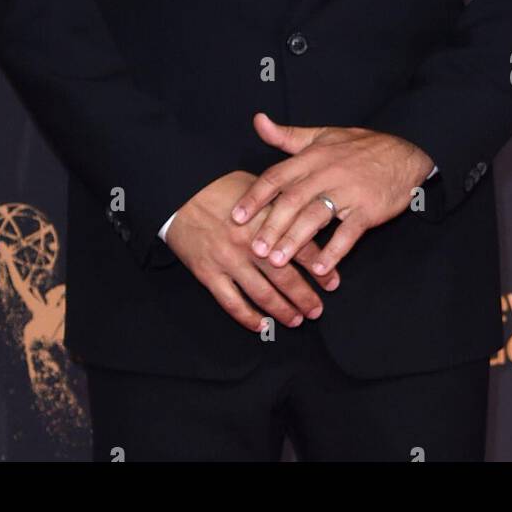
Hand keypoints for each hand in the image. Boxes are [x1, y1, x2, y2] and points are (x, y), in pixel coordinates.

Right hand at [165, 170, 341, 333]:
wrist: (178, 192)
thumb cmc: (218, 186)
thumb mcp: (256, 187)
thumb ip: (280, 205)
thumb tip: (307, 217)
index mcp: (266, 219)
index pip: (302, 248)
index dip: (321, 268)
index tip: (332, 283)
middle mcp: (250, 243)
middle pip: (285, 276)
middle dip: (305, 297)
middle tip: (317, 309)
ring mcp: (228, 260)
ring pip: (262, 294)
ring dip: (282, 310)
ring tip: (296, 320)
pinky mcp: (208, 273)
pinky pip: (232, 302)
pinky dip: (247, 317)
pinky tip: (261, 324)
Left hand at [229, 114, 433, 276]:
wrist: (405, 154)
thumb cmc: (359, 147)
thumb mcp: (321, 135)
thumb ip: (287, 135)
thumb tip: (257, 120)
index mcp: (312, 156)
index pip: (277, 176)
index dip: (255, 197)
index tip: (236, 218)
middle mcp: (327, 172)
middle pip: (292, 200)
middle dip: (271, 226)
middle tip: (253, 249)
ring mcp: (349, 191)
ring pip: (316, 216)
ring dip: (295, 240)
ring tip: (277, 261)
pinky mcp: (368, 209)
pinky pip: (349, 232)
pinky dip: (334, 251)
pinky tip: (320, 269)